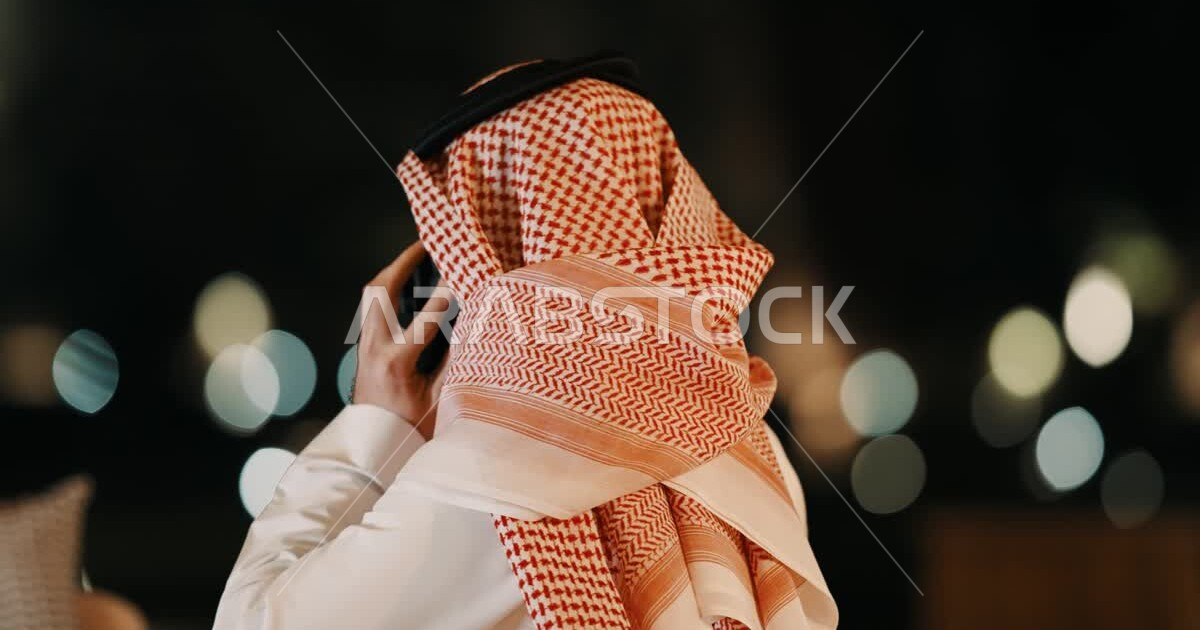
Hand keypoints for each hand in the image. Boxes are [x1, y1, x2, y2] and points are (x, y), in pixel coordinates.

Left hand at [352, 241, 453, 440]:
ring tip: (413, 258)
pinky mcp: (363, 349)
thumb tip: (469, 327)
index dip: (446, 294)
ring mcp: (364, 347)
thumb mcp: (440, 401)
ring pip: (370, 297)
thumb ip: (454, 363)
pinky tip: (403, 287)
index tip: (461, 275)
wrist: (372, 449)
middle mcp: (374, 348)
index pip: (425, 319)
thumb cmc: (409, 430)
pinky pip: (371, 308)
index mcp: (396, 362)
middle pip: (381, 292)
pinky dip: (386, 291)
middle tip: (424, 245)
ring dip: (391, 274)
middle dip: (403, 264)